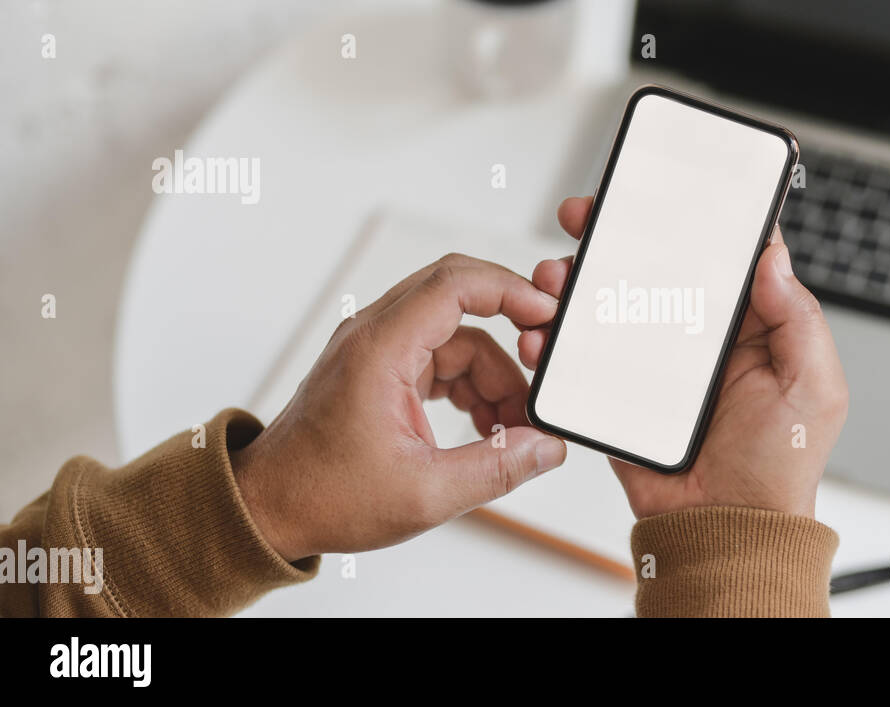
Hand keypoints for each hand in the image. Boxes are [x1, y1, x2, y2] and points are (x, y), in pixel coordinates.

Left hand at [231, 254, 566, 561]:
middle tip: (543, 371)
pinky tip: (484, 427)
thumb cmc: (324, 497)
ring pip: (456, 336)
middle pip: (460, 299)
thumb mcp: (424, 493)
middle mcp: (374, 335)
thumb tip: (547, 447)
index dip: (510, 290)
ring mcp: (376, 350)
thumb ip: (496, 468)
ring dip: (492, 376)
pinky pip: (440, 357)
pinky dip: (470, 386)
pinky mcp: (379, 370)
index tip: (546, 315)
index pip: (455, 283)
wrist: (269, 509)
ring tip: (509, 430)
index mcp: (379, 349)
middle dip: (511, 333)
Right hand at [518, 197, 848, 519]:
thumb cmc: (779, 468)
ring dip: (576, 281)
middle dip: (615, 235)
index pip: (719, 256)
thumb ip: (799, 318)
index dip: (692, 217)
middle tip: (588, 216)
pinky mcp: (619, 392)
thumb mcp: (813, 388)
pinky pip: (583, 356)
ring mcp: (655, 362)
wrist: (726, 531)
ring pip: (610, 304)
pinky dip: (558, 339)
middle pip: (652, 267)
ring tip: (556, 276)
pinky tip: (546, 332)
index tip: (662, 187)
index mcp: (749, 325)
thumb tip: (773, 256)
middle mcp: (698, 337)